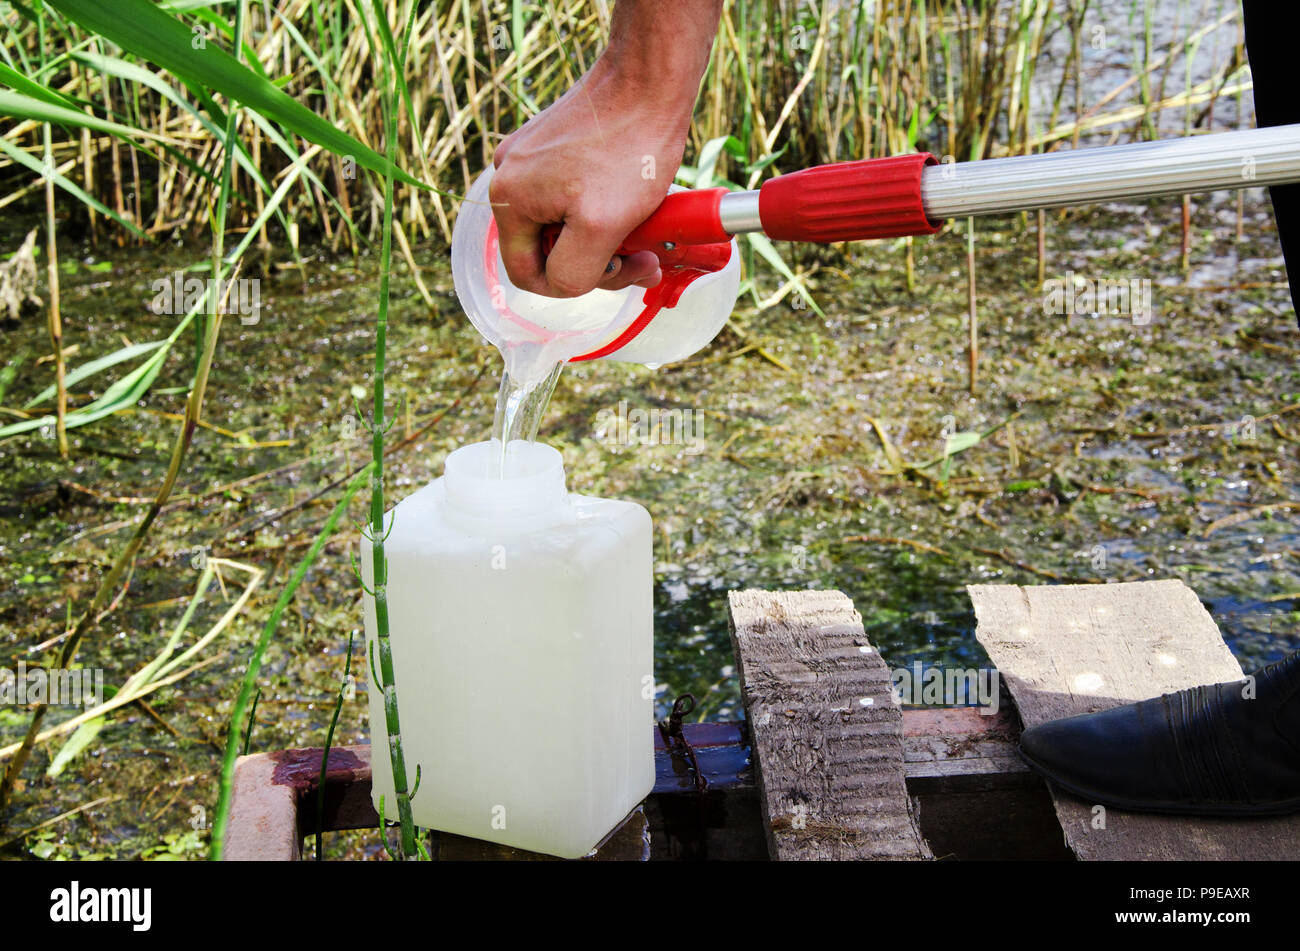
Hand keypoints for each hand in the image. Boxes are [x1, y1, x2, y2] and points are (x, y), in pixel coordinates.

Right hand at [487, 0, 722, 297]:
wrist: (649, 81)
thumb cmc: (629, 150)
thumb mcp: (601, 228)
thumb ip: (573, 272)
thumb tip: (565, 286)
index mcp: (509, 201)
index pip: (528, 274)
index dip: (573, 286)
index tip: (621, 270)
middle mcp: (511, 178)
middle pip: (551, 251)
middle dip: (600, 262)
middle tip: (645, 257)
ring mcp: (533, 160)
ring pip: (568, 226)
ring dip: (608, 238)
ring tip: (647, 227)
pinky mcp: (558, 146)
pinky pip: (576, 196)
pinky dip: (608, 209)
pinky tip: (637, 201)